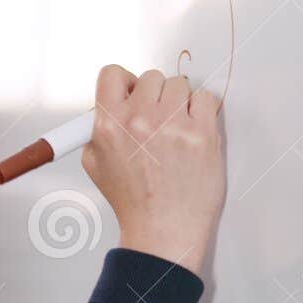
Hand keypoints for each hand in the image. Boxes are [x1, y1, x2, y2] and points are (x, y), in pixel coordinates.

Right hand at [81, 65, 226, 276]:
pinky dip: (203, 109)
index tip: (133, 94)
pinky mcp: (202, 133)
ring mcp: (172, 124)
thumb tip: (111, 105)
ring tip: (177, 128)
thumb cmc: (133, 200)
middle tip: (158, 117)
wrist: (163, 228)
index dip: (125, 82)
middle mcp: (139, 119)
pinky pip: (207, 98)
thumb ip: (98, 129)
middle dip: (155, 95)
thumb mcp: (95, 163)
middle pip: (151, 77)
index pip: (112, 74)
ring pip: (180, 85)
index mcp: (109, 124)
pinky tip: (195, 129)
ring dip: (180, 102)